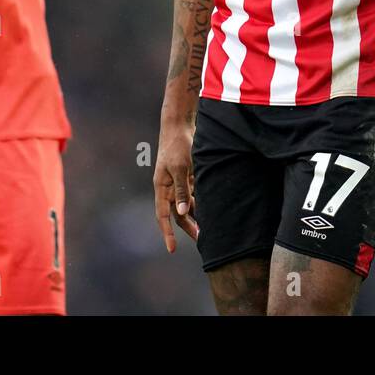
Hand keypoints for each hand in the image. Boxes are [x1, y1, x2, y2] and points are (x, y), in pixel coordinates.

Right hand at [153, 115, 199, 252]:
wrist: (180, 125)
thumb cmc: (177, 145)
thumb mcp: (180, 168)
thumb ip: (181, 190)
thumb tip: (182, 212)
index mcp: (161, 187)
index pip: (162, 215)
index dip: (167, 233)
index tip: (172, 249)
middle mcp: (169, 188)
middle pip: (177, 214)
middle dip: (188, 228)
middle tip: (202, 241)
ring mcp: (179, 182)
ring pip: (187, 205)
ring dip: (197, 217)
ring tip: (210, 229)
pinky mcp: (189, 177)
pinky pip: (194, 194)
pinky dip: (202, 203)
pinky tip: (212, 210)